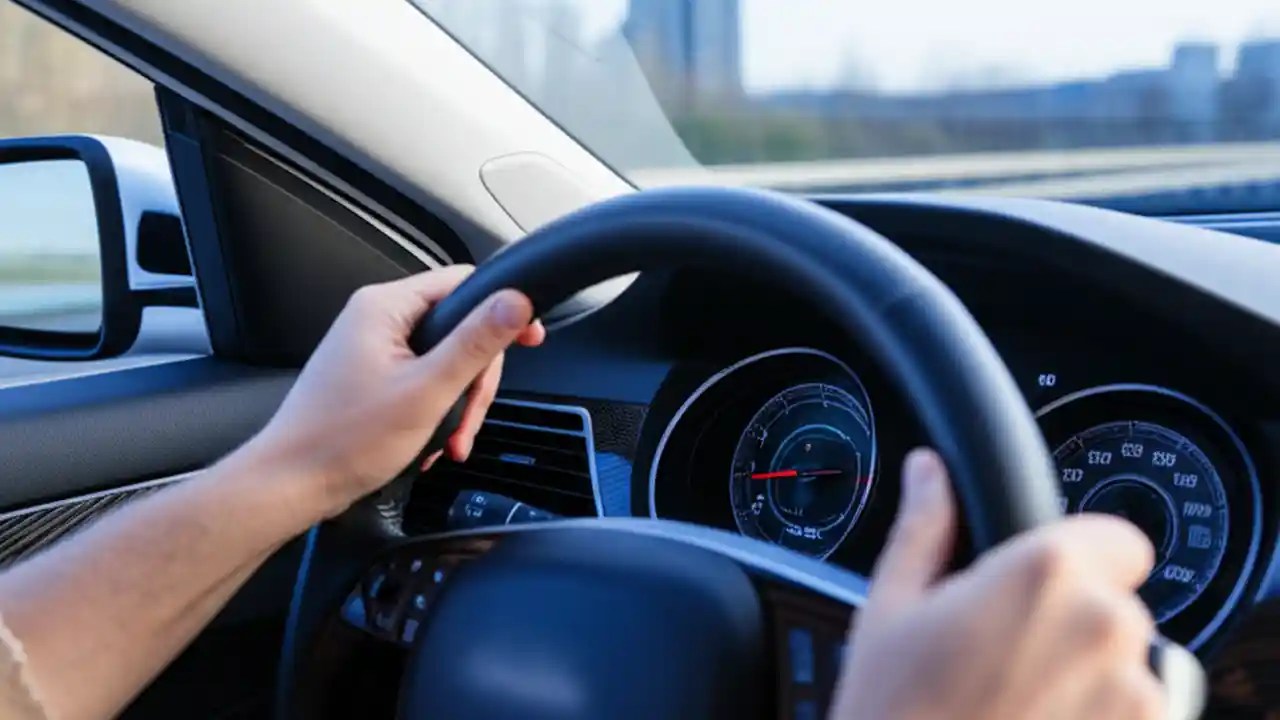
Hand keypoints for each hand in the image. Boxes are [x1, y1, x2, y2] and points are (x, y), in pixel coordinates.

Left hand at [243, 266, 544, 520]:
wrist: (291, 484)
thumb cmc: (343, 440)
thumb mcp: (427, 391)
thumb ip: (475, 344)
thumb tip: (515, 302)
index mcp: (385, 307)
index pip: (463, 284)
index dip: (502, 311)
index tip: (529, 339)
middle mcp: (376, 320)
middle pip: (459, 328)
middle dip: (475, 379)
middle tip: (472, 417)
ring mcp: (373, 349)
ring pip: (445, 361)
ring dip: (459, 403)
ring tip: (452, 440)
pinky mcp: (373, 377)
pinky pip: (424, 381)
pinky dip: (437, 412)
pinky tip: (434, 443)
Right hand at [830, 449, 1163, 719]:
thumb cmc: (895, 710)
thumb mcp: (892, 607)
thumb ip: (925, 527)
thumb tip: (928, 472)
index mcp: (1045, 573)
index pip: (1118, 537)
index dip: (1079, 560)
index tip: (1039, 589)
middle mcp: (1106, 628)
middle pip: (1118, 602)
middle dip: (1073, 621)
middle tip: (1005, 652)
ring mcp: (1134, 696)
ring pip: (1127, 664)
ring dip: (1088, 675)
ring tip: (1016, 700)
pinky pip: (1134, 714)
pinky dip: (1097, 719)